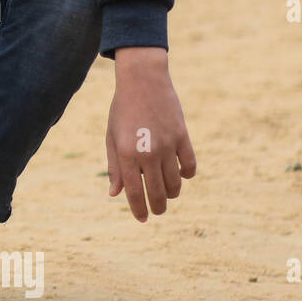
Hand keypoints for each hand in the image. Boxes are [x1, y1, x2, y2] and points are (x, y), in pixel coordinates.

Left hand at [106, 47, 196, 220]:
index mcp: (126, 153)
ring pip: (175, 183)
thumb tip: (115, 194)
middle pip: (157, 192)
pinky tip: (180, 176)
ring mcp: (168, 145)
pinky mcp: (183, 137)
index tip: (142, 219)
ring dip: (172, 193)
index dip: (138, 209)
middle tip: (157, 211)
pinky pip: (189, 166)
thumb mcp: (112, 137)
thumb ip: (115, 166)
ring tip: (167, 194)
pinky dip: (186, 175)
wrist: (143, 81)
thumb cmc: (122, 110)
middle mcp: (148, 152)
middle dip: (157, 207)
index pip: (134, 191)